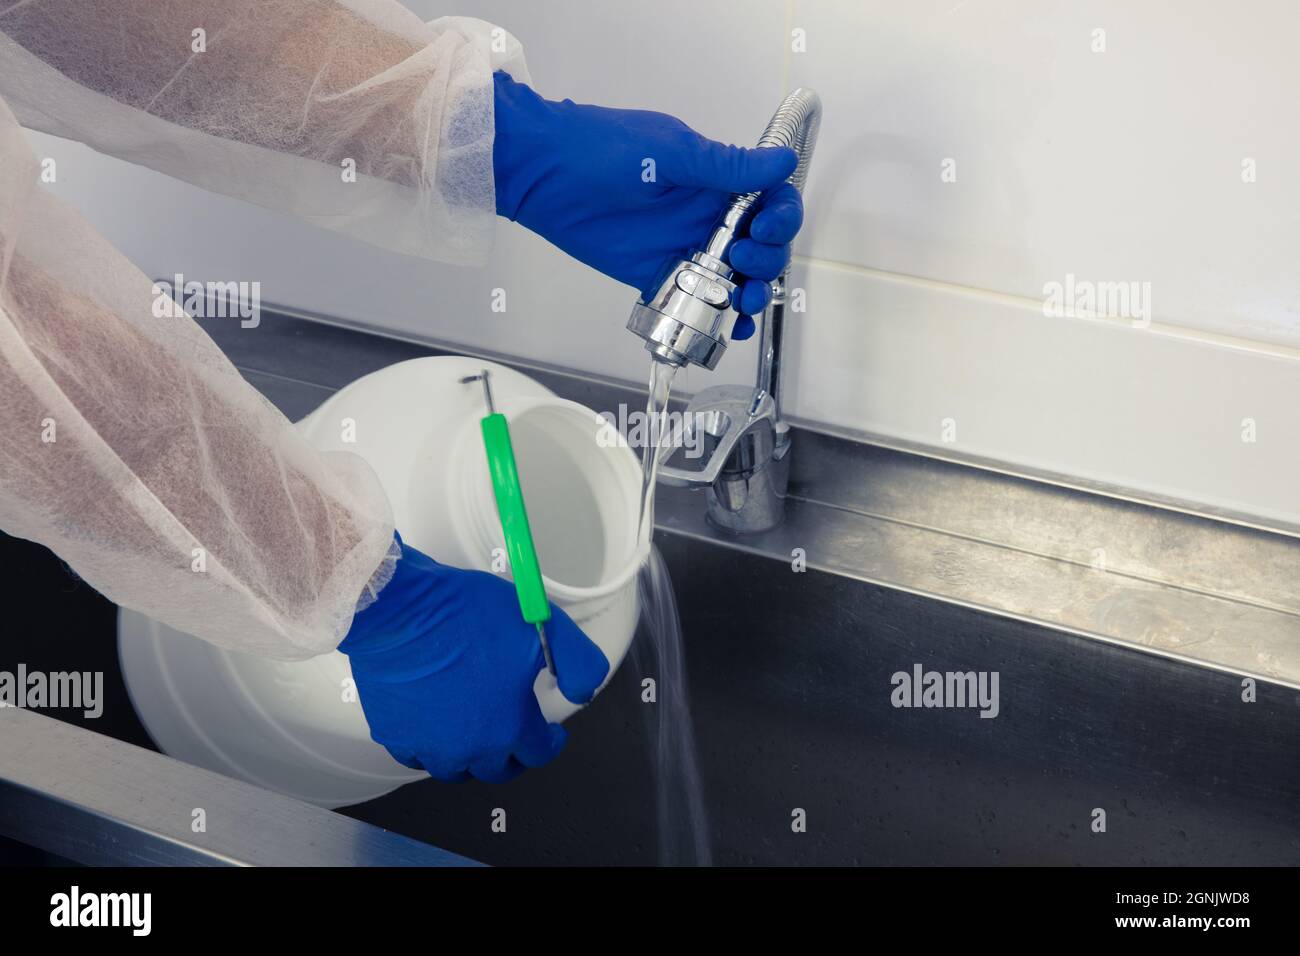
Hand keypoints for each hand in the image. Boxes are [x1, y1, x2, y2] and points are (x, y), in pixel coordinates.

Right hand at [340, 536, 608, 782]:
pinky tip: (436, 728)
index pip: (539, 753)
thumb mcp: (544, 627)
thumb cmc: (468, 616)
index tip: (552, 732)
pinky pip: (418, 756)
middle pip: (499, 769)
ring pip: (457, 769)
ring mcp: (428, 745)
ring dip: (473, 757)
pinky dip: (432, 748)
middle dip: (514, 756)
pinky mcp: (394, 733)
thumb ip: (578, 663)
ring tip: (478, 734)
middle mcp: (469, 748)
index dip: (551, 742)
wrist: (400, 609)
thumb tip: (585, 692)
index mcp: (509, 728)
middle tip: (517, 736)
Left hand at [492, 71, 803, 339]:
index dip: (781, 218)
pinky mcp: (661, 276)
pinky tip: (730, 328)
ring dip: (753, 293)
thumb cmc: (603, 148)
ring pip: (738, 279)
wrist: (545, 173)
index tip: (762, 228)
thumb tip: (783, 161)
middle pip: (763, 247)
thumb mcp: (672, 151)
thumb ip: (725, 166)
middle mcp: (708, 216)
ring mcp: (687, 248)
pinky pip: (699, 302)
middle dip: (767, 259)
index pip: (772, 201)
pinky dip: (721, 319)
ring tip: (743, 301)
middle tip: (741, 258)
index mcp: (718, 180)